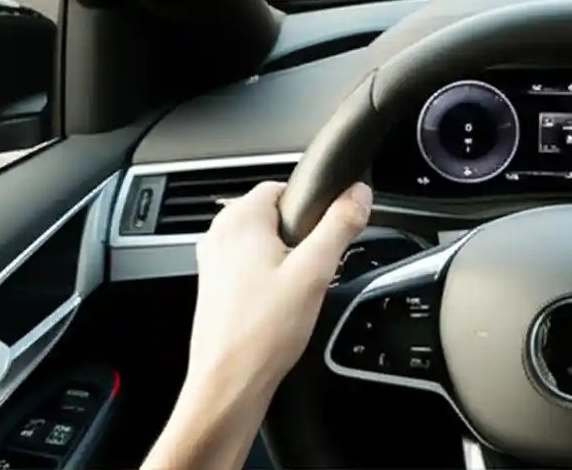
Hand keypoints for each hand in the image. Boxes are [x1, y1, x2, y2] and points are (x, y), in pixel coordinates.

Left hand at [187, 180, 372, 399]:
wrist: (230, 383)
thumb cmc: (262, 333)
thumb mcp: (314, 272)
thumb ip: (339, 226)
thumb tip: (358, 194)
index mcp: (239, 219)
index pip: (285, 187)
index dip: (313, 209)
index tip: (326, 235)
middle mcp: (219, 235)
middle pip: (277, 216)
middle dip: (301, 239)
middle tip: (312, 272)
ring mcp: (214, 262)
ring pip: (266, 244)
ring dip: (286, 262)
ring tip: (295, 293)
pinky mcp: (216, 286)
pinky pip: (252, 267)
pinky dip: (270, 279)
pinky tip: (280, 306)